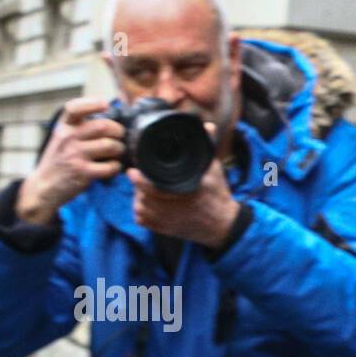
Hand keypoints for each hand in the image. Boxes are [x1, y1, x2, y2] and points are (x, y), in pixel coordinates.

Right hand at [16, 96, 125, 223]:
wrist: (44, 186)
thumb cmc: (58, 160)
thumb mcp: (61, 137)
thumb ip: (78, 127)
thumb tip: (105, 117)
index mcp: (63, 127)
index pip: (74, 108)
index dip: (92, 103)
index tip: (105, 104)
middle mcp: (68, 138)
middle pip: (102, 126)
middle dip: (118, 130)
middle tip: (120, 135)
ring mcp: (75, 156)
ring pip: (109, 145)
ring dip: (120, 148)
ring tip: (118, 151)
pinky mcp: (83, 173)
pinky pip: (110, 166)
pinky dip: (116, 166)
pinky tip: (113, 166)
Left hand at [127, 123, 239, 247]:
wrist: (223, 226)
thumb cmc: (217, 195)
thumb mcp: (214, 169)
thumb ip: (208, 147)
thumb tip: (208, 126)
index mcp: (186, 193)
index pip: (154, 189)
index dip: (140, 181)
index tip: (132, 171)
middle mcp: (175, 210)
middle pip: (142, 196)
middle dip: (139, 186)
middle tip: (138, 176)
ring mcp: (168, 222)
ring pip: (139, 207)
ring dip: (139, 197)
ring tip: (146, 189)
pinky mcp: (163, 230)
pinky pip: (141, 219)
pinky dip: (141, 211)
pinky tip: (149, 203)